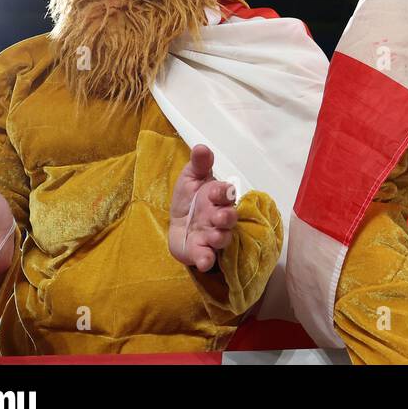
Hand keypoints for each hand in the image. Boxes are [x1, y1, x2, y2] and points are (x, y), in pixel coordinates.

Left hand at [168, 145, 237, 272]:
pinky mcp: (202, 251)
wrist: (177, 224)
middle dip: (227, 217)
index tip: (218, 191)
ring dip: (220, 237)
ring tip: (213, 236)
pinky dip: (207, 259)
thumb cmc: (189, 199)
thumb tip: (201, 147)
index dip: (224, 192)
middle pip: (230, 218)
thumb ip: (199, 164)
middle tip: (220, 217)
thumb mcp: (190, 178)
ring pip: (222, 237)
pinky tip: (204, 261)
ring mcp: (212, 235)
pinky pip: (208, 257)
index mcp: (217, 198)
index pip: (226, 194)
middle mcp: (219, 217)